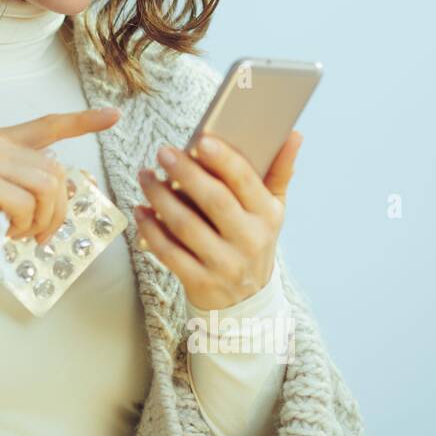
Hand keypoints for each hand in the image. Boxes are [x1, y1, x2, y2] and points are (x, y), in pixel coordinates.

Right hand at [0, 107, 121, 267]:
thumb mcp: (0, 190)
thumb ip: (26, 178)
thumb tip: (62, 185)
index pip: (48, 125)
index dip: (83, 121)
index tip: (114, 115)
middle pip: (56, 170)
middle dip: (57, 209)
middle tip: (40, 233)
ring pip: (46, 187)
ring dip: (40, 220)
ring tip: (18, 232)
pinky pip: (27, 205)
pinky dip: (23, 226)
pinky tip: (3, 231)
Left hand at [133, 131, 301, 310]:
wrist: (245, 302)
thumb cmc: (252, 241)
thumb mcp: (271, 210)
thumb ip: (279, 171)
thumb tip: (294, 134)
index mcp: (267, 216)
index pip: (246, 181)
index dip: (223, 160)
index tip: (200, 140)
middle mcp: (249, 240)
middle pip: (214, 200)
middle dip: (186, 173)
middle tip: (163, 152)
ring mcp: (225, 264)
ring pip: (186, 225)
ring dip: (160, 197)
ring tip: (145, 176)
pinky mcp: (200, 282)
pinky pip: (169, 252)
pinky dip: (150, 230)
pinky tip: (140, 212)